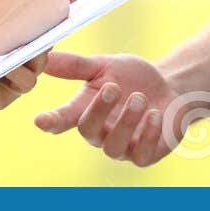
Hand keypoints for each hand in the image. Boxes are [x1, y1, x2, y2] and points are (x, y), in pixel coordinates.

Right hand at [33, 51, 190, 165]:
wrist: (169, 88)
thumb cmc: (131, 78)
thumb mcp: (104, 66)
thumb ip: (75, 65)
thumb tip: (44, 55)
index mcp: (85, 111)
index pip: (62, 119)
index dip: (51, 121)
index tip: (40, 120)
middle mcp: (100, 133)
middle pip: (88, 131)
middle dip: (99, 110)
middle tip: (113, 87)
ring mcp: (123, 147)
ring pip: (114, 147)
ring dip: (127, 121)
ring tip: (140, 98)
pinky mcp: (146, 155)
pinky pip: (141, 155)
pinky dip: (148, 135)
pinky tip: (154, 115)